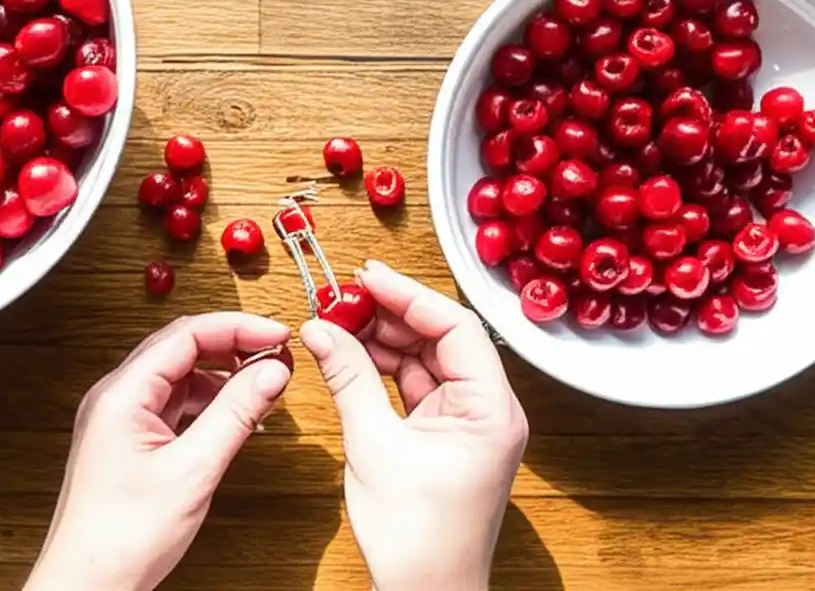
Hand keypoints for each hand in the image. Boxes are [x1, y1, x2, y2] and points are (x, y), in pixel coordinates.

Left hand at [26, 313, 293, 590]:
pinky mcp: (131, 441)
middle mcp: (116, 399)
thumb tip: (271, 372)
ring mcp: (122, 420)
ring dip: (224, 376)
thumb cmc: (120, 538)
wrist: (87, 586)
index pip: (186, 334)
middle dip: (233, 346)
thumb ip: (236, 415)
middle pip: (182, 348)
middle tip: (277, 355)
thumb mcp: (193, 471)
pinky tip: (236, 417)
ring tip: (263, 387)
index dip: (238, 327)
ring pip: (181, 376)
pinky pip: (175, 405)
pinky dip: (210, 404)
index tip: (277, 334)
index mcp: (121, 395)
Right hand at [299, 261, 528, 590]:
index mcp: (492, 409)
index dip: (409, 295)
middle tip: (343, 298)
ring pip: (427, 360)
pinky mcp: (448, 437)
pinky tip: (350, 357)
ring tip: (338, 324)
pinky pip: (417, 387)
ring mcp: (469, 424)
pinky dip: (384, 371)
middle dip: (391, 315)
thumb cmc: (418, 539)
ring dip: (384, 341)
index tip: (367, 276)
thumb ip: (348, 379)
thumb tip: (322, 331)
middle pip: (442, 338)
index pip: (456, 327)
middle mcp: (489, 411)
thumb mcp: (373, 446)